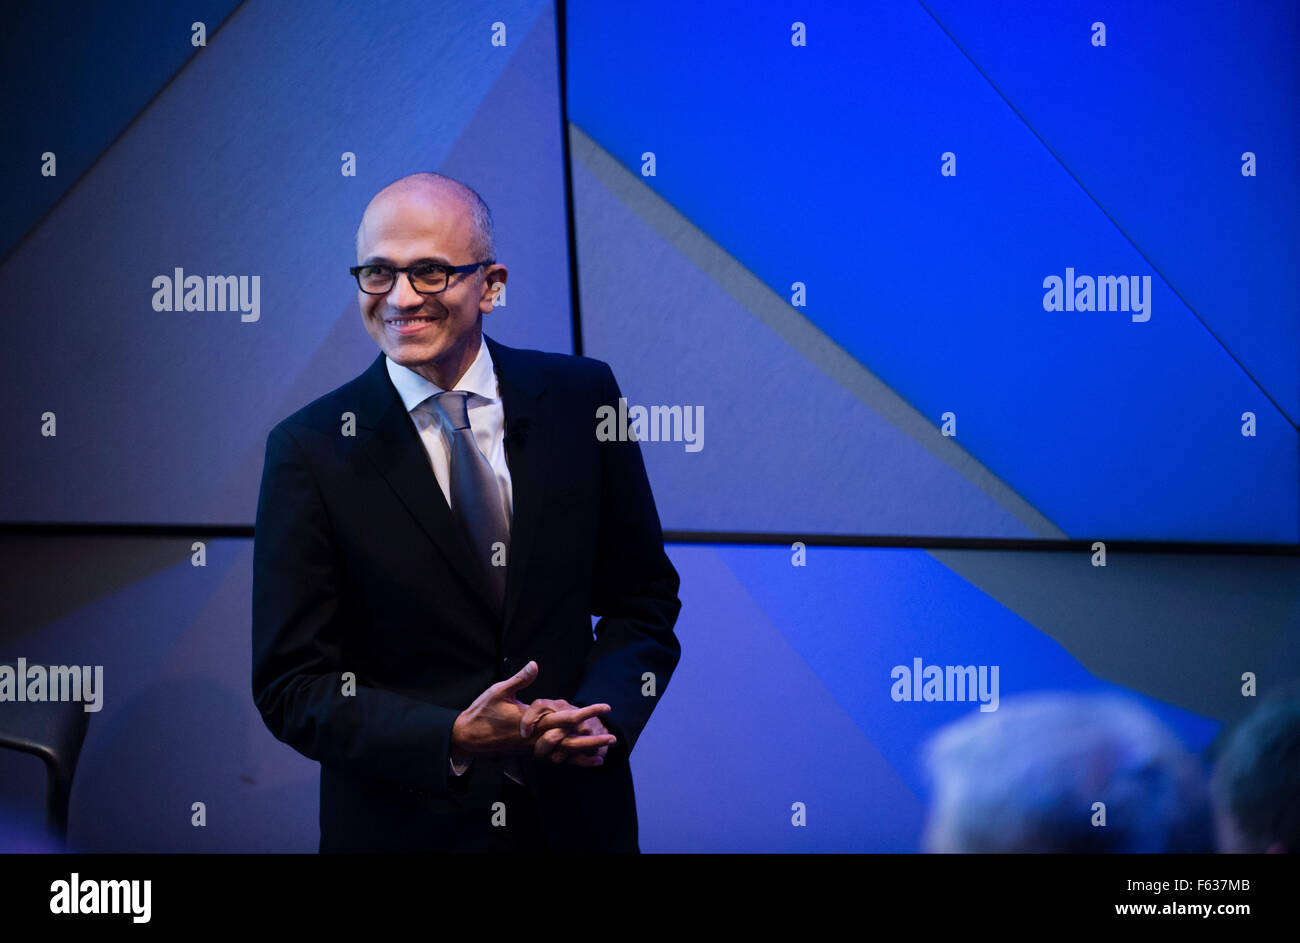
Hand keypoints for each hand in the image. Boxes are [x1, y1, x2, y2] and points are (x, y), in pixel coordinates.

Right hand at [452, 662, 613, 759]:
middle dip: (592, 739)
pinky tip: (583, 761)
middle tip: (613, 738)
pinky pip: (553, 758)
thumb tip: (535, 665)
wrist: (467, 737)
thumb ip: (520, 679)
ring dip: (584, 753)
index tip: (604, 707)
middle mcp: (535, 737)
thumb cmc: (482, 712)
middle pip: (569, 741)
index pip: (564, 717)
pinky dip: (571, 761)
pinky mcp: (529, 751)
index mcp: (531, 721)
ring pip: (563, 753)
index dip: (586, 712)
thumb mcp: (499, 691)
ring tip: (604, 753)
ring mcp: (532, 747)